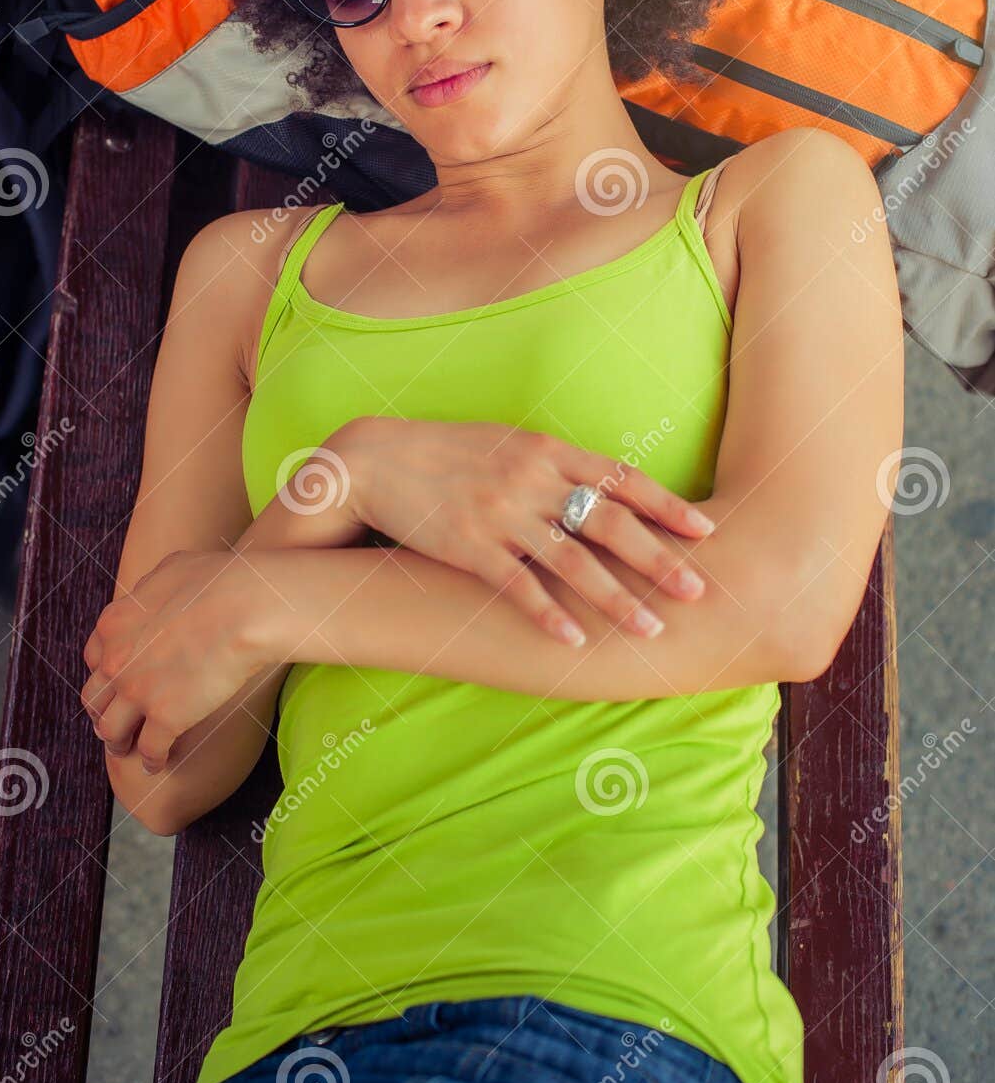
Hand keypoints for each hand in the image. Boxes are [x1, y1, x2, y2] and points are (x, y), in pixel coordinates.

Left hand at [80, 550, 280, 773]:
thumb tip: (150, 590)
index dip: (103, 674)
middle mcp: (117, 661)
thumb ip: (151, 585)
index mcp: (114, 624)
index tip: (114, 682)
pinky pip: (150, 749)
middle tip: (112, 721)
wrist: (245, 605)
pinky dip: (151, 760)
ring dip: (118, 741)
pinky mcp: (165, 718)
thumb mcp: (172, 569)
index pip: (94, 658)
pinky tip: (157, 764)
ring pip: (111, 730)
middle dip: (101, 712)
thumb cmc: (219, 580)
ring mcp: (137, 692)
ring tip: (128, 749)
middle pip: (95, 698)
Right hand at [328, 417, 717, 647]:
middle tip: (699, 589)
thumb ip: (555, 463)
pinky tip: (575, 640)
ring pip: (574, 562)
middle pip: (610, 522)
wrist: (376, 460)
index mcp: (546, 449)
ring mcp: (501, 514)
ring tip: (651, 629)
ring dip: (617, 599)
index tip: (705, 529)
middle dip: (660, 559)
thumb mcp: (508, 442)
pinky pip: (518, 587)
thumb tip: (604, 485)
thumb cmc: (447, 452)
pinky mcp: (469, 547)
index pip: (621, 477)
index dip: (666, 506)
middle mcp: (532, 479)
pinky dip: (549, 615)